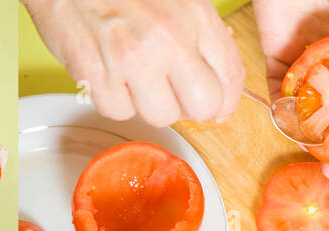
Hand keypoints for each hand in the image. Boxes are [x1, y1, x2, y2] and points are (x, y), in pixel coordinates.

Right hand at [23, 0, 244, 125]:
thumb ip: (201, 34)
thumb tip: (218, 76)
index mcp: (194, 15)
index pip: (230, 78)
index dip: (224, 101)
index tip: (216, 106)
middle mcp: (168, 38)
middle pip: (202, 107)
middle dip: (188, 105)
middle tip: (172, 89)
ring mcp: (132, 59)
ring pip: (161, 117)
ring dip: (149, 102)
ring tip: (133, 72)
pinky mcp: (98, 76)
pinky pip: (120, 112)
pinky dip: (114, 98)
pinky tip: (109, 70)